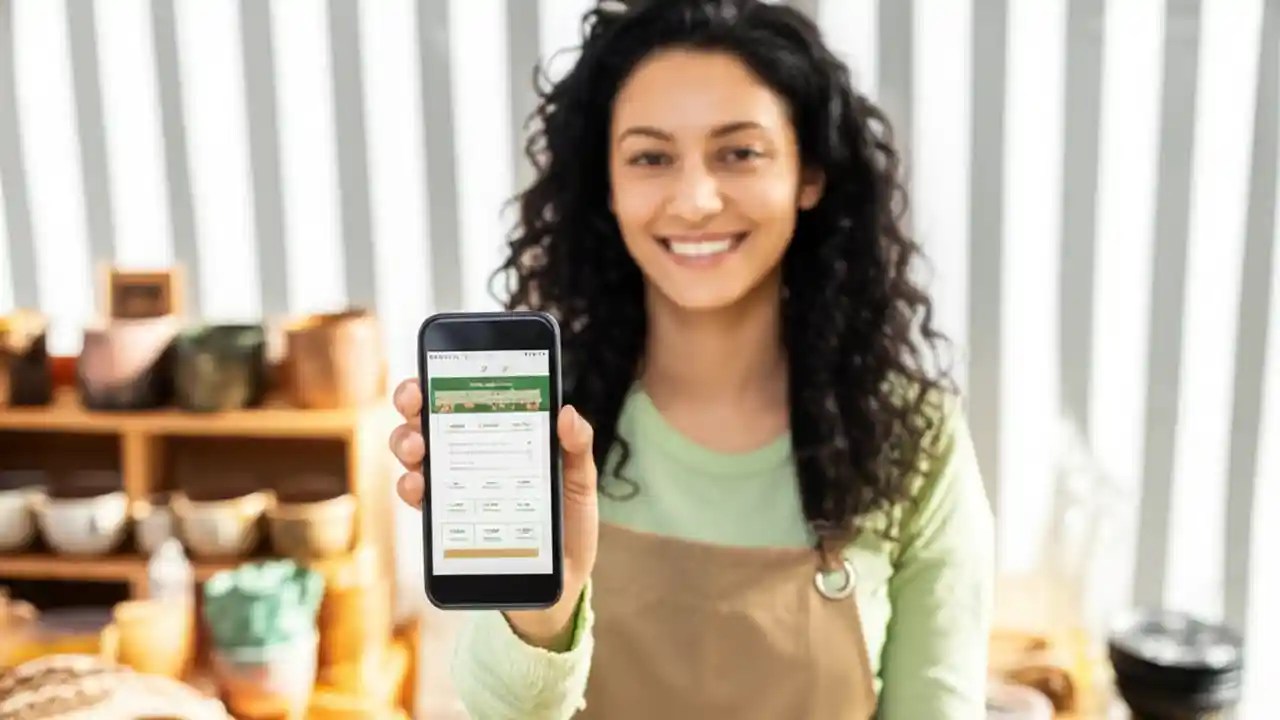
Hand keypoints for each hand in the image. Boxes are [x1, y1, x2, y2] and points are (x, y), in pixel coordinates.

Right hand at [389, 378, 598, 649]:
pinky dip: (411, 488)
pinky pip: (419, 499)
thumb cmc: (568, 524)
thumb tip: (568, 412)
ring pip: (414, 455)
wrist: (559, 583)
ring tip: (417, 448)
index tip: (431, 372)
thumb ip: (577, 448)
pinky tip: (418, 486)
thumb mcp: (579, 483)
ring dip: (406, 444)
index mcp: (499, 436)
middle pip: (428, 419)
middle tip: (416, 406)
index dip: (440, 380)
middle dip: (412, 406)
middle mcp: (468, 456)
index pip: (463, 398)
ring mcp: (454, 488)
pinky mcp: (447, 522)